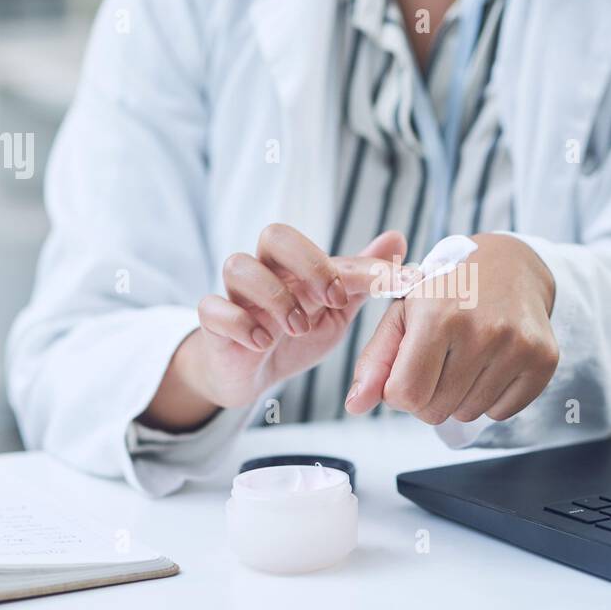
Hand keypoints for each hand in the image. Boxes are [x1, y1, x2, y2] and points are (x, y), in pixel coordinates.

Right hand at [141, 226, 405, 430]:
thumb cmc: (293, 334)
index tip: (399, 285)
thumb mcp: (335, 308)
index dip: (365, 266)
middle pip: (275, 234)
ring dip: (275, 296)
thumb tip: (397, 237)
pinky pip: (211, 308)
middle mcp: (265, 272)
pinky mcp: (213, 324)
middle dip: (308, 263)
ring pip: (238, 265)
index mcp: (296, 267)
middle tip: (331, 299)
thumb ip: (362, 277)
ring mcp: (235, 296)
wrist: (250, 374)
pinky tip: (262, 343)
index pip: (326, 248)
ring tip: (297, 328)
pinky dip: (239, 323)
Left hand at [344, 233, 557, 424]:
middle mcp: (480, 331)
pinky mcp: (543, 359)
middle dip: (429, 396)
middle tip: (439, 362)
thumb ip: (376, 360)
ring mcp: (516, 346)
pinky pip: (502, 412)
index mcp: (438, 315)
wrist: (512, 265)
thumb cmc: (449, 289)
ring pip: (468, 415)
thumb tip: (355, 405)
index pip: (405, 395)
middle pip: (435, 411)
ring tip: (466, 358)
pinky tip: (491, 363)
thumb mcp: (403, 313)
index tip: (409, 368)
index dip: (400, 390)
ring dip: (460, 396)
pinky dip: (491, 397)